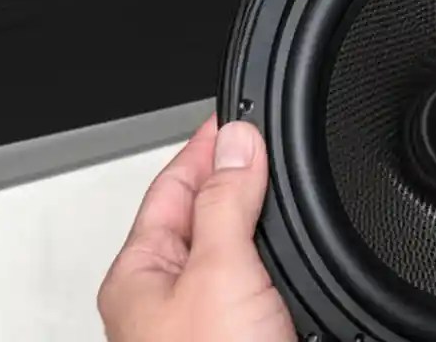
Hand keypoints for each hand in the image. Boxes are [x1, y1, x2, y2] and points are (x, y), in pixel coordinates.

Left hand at [98, 118, 294, 340]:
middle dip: (236, 176)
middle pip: (202, 213)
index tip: (239, 115)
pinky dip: (282, 258)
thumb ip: (226, 204)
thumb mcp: (218, 274)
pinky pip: (261, 278)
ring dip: (260, 219)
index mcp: (138, 278)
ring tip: (282, 183)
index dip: (206, 145)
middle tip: (268, 140)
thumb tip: (236, 141)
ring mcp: (209, 319)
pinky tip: (297, 249)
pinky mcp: (249, 333)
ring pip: (233, 248)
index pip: (172, 185)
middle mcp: (168, 299)